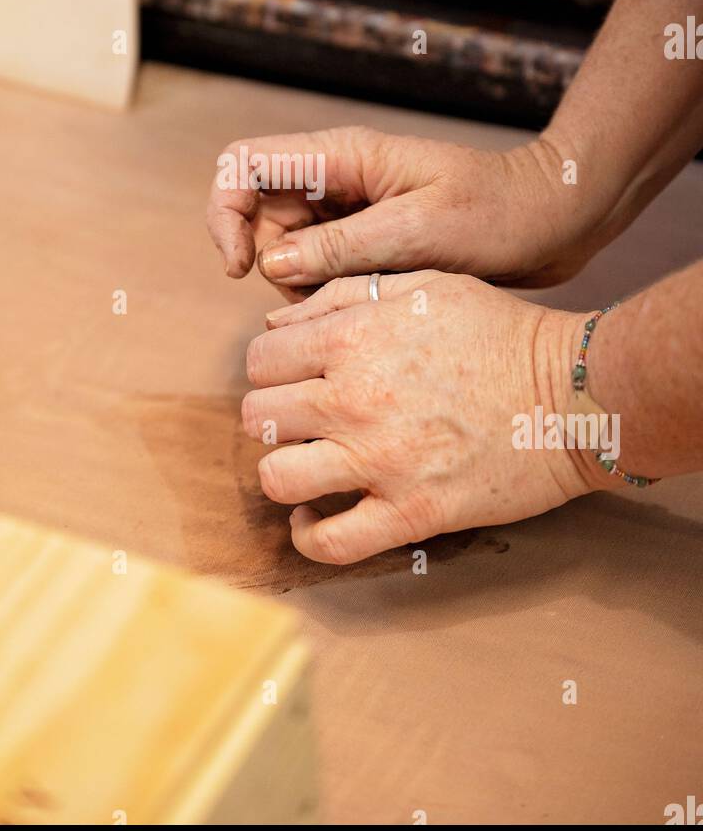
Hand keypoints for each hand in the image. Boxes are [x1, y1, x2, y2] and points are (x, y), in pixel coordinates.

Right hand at [207, 126, 604, 297]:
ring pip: (286, 248)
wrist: (552, 222)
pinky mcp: (365, 238)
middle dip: (270, 263)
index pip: (244, 165)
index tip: (241, 267)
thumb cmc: (498, 214)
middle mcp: (336, 177)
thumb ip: (341, 247)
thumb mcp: (419, 231)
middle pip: (258, 214)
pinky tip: (374, 298)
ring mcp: (349, 208)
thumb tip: (270, 266)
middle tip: (319, 298)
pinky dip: (330, 291)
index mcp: (343, 155)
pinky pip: (320, 267)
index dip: (226, 213)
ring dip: (303, 284)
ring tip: (363, 296)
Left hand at [242, 272, 595, 563]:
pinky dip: (309, 535)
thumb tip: (275, 322)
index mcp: (354, 338)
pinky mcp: (410, 514)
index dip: (272, 367)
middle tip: (302, 419)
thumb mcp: (422, 288)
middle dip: (273, 416)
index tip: (294, 377)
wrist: (571, 395)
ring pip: (276, 477)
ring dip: (284, 471)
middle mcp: (355, 398)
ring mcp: (379, 461)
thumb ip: (342, 295)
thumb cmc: (499, 333)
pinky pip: (329, 542)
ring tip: (307, 464)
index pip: (261, 358)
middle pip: (259, 416)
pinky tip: (314, 518)